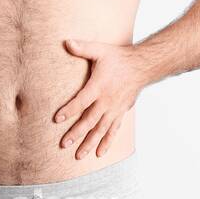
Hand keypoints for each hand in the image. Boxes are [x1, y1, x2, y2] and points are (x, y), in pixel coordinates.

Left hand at [54, 39, 144, 158]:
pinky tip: (99, 154)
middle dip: (76, 133)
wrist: (142, 66)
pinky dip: (106, 142)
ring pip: (100, 130)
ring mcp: (114, 110)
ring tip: (78, 156)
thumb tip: (66, 42)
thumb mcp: (100, 50)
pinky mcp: (120, 113)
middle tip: (63, 144)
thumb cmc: (119, 58)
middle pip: (89, 120)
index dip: (69, 110)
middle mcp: (107, 101)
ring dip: (89, 143)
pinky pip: (113, 131)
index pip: (81, 101)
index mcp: (99, 87)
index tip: (57, 118)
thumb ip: (83, 48)